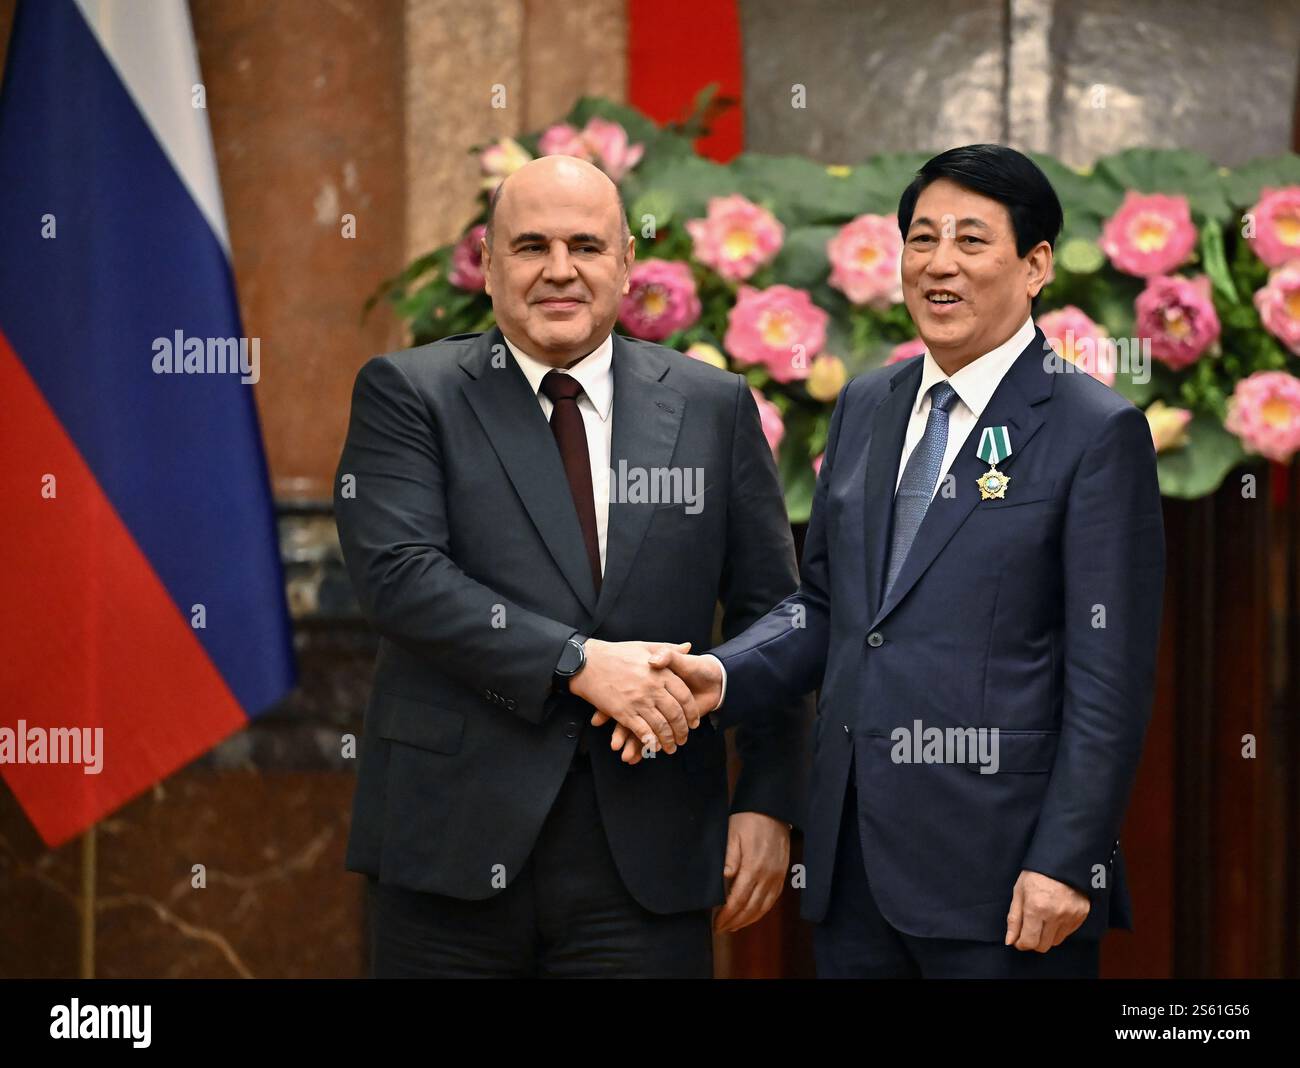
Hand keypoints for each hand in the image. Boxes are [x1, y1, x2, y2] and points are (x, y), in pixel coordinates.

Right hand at [594, 643, 721, 763]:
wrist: (588, 662)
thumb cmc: (616, 653)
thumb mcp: (645, 646)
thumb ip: (668, 650)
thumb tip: (688, 646)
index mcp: (660, 673)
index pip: (684, 696)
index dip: (691, 711)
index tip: (694, 721)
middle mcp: (652, 688)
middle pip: (675, 714)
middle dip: (682, 730)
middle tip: (684, 738)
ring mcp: (638, 702)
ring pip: (661, 726)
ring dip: (668, 740)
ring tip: (672, 747)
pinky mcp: (624, 713)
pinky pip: (642, 732)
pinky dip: (651, 741)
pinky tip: (654, 746)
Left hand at [714, 812, 789, 933]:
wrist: (773, 808)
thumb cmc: (749, 819)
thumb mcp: (732, 836)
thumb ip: (729, 860)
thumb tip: (724, 880)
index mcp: (753, 867)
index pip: (738, 900)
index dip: (727, 915)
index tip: (716, 924)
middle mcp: (768, 876)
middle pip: (751, 908)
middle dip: (735, 921)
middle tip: (721, 929)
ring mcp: (777, 876)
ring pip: (763, 907)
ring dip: (748, 920)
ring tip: (734, 927)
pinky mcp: (782, 874)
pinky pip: (773, 899)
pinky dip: (761, 911)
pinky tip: (752, 914)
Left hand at [1004, 870, 1090, 950]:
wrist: (1062, 861)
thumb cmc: (1036, 874)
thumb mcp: (1019, 892)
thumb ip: (1014, 919)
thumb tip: (1010, 940)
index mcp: (1036, 908)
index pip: (1029, 941)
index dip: (1020, 943)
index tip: (1017, 939)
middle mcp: (1055, 915)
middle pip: (1042, 946)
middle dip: (1033, 942)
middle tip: (1028, 930)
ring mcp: (1070, 916)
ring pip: (1055, 942)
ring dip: (1046, 936)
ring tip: (1042, 918)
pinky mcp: (1081, 915)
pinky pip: (1067, 933)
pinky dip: (1058, 929)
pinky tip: (1054, 914)